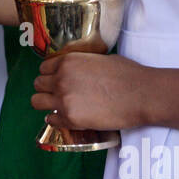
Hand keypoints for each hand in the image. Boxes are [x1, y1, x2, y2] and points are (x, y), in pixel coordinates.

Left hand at [32, 52, 150, 131]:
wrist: (142, 95)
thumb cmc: (128, 74)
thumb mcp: (100, 59)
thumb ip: (82, 65)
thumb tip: (78, 70)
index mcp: (68, 61)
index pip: (43, 68)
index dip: (50, 75)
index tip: (57, 81)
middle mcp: (61, 78)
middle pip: (37, 84)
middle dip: (46, 89)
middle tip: (59, 95)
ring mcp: (63, 99)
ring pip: (36, 102)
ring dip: (46, 104)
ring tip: (59, 107)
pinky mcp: (71, 119)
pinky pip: (51, 120)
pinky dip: (56, 120)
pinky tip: (67, 119)